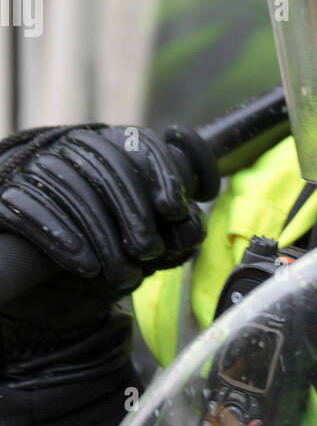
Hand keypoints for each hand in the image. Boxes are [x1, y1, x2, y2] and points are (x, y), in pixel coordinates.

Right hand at [0, 123, 210, 322]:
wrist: (47, 285)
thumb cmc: (106, 252)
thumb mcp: (144, 241)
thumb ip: (171, 230)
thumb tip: (190, 223)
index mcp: (112, 148)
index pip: (139, 141)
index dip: (160, 172)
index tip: (175, 209)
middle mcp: (72, 149)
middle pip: (105, 165)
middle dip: (132, 212)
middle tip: (149, 252)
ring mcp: (36, 168)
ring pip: (70, 186)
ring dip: (101, 234)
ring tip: (121, 273)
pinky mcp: (7, 196)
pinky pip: (30, 208)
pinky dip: (61, 238)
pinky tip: (85, 265)